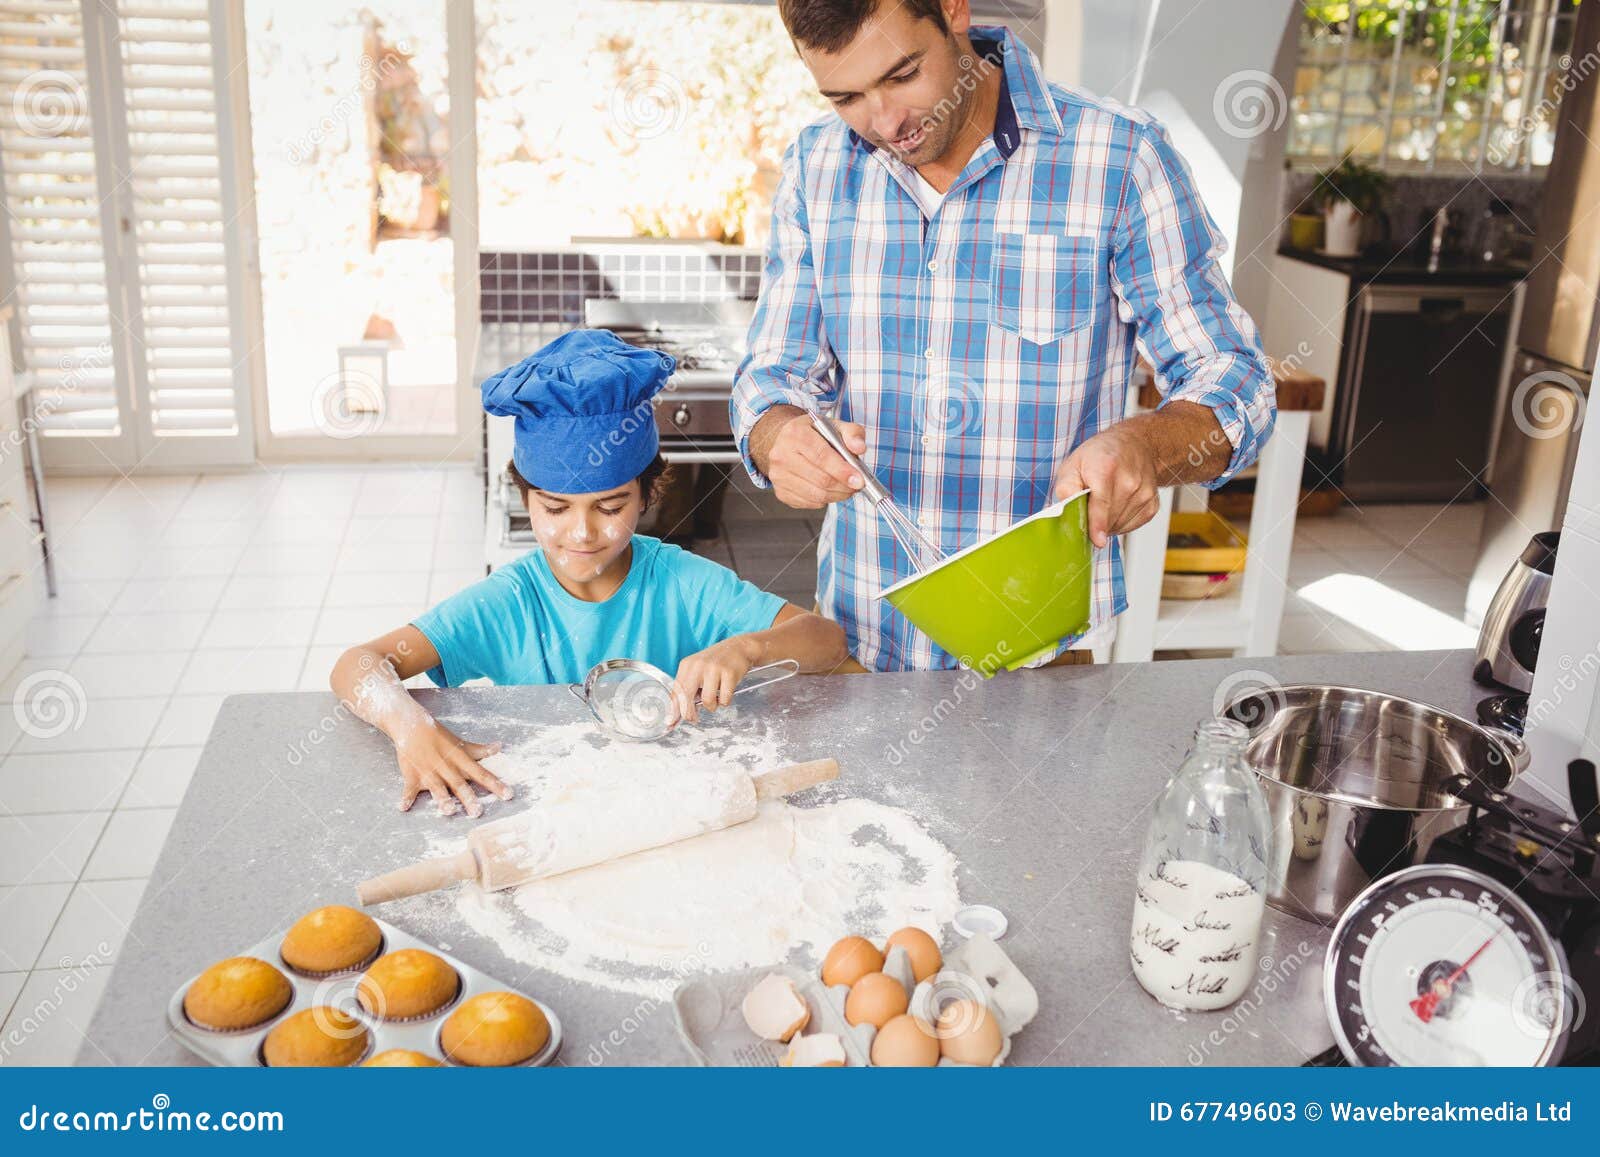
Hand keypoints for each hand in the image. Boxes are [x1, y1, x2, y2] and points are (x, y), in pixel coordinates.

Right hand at [390, 719, 510, 817]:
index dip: (495, 785)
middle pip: (460, 785)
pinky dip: (405, 798)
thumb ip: (480, 750)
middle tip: (478, 812)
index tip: (508, 795)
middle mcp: (446, 768)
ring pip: (437, 789)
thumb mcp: (461, 743)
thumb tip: (500, 747)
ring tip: (449, 811)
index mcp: (460, 761)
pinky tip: (403, 808)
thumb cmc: (439, 736)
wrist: (412, 726)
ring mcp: (429, 773)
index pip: (482, 774)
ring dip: (442, 800)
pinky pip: (408, 790)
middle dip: (469, 799)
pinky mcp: (412, 776)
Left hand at [672, 636, 760, 724]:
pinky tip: (727, 691)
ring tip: (717, 697)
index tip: (672, 722)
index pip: (676, 691)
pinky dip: (725, 701)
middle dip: (689, 713)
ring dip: (712, 705)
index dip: (674, 709)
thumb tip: (678, 713)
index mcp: (687, 665)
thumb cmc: (716, 663)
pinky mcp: (729, 673)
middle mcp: (698, 666)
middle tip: (694, 719)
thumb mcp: (698, 670)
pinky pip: (724, 699)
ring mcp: (713, 668)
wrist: (738, 648)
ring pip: (707, 701)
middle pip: (686, 697)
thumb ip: (688, 688)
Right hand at [754, 407, 867, 508]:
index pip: (822, 456)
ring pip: (816, 495)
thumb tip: (859, 448)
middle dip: (844, 486)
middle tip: (857, 485)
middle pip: (820, 479)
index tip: (860, 480)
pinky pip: (809, 503)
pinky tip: (830, 490)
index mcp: (795, 433)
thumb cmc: (814, 434)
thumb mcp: (834, 426)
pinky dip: (825, 500)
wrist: (787, 441)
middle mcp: (781, 454)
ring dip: (837, 495)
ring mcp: (778, 475)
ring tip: (847, 488)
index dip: (843, 471)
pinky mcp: (780, 492)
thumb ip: (852, 433)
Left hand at [1054, 425, 1161, 548]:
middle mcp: (1130, 481)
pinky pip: (1132, 525)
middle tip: (1088, 510)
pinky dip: (1120, 522)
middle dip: (1095, 522)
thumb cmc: (1100, 455)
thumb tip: (1066, 511)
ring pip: (1120, 524)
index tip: (1096, 541)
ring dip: (1107, 523)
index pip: (1102, 504)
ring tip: (1103, 504)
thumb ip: (1066, 488)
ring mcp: (1144, 494)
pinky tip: (1116, 507)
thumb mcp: (1073, 464)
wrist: (1135, 444)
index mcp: (1107, 468)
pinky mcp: (1152, 505)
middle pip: (1109, 518)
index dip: (1097, 524)